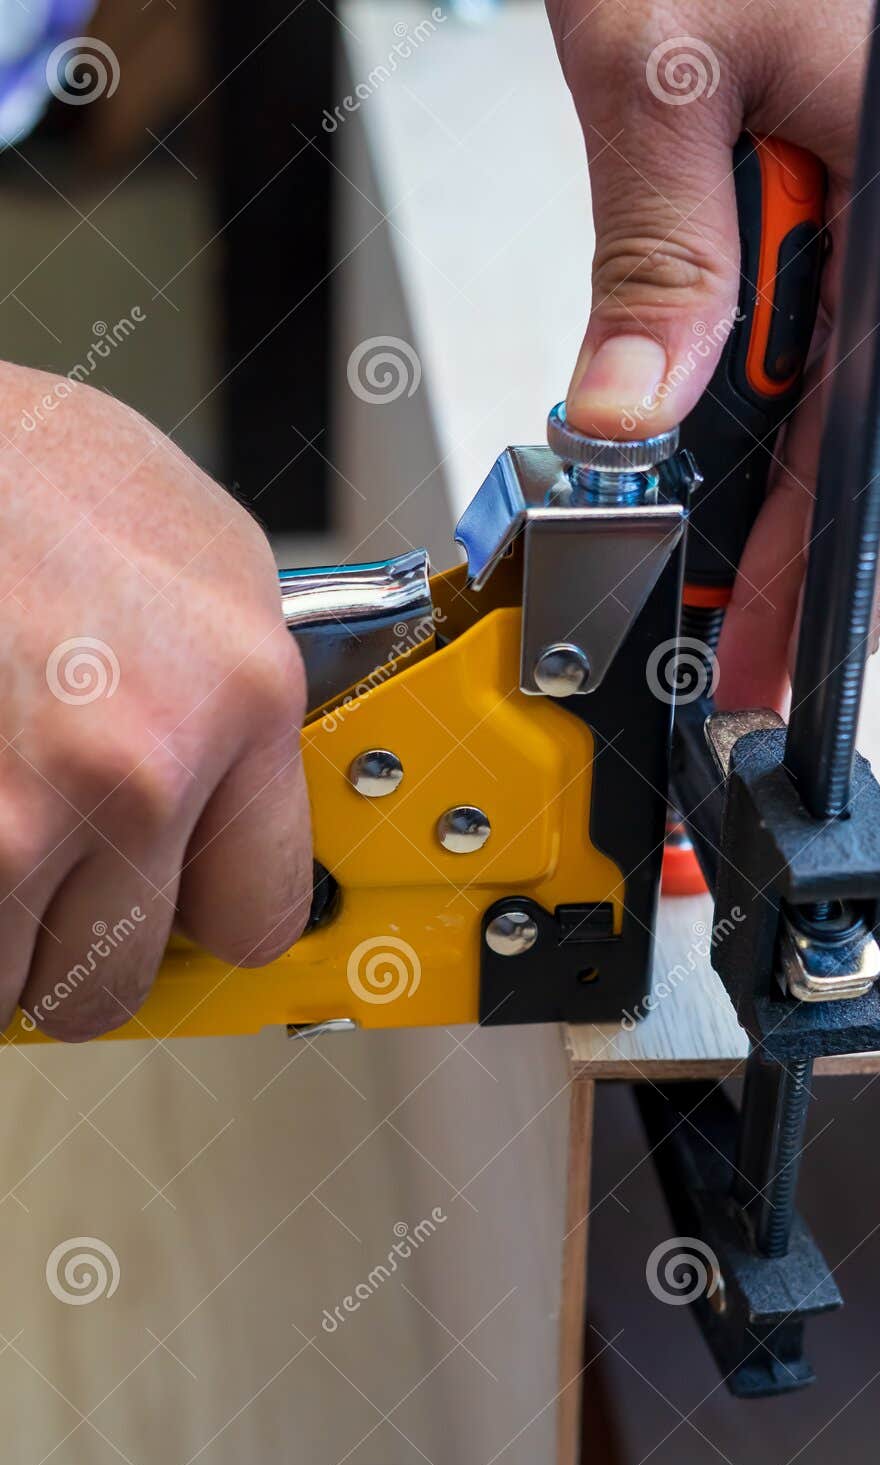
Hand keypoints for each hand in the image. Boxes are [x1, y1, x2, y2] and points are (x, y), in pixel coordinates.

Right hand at [0, 369, 311, 1040]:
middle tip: (56, 873)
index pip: (261, 915)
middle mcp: (136, 767)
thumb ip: (241, 701)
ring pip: (11, 982)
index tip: (185, 912)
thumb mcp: (203, 560)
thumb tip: (254, 795)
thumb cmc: (31, 473)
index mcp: (237, 694)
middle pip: (119, 980)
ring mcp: (14, 814)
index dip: (209, 920)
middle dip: (80, 943)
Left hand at [547, 0, 879, 707]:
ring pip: (876, 396)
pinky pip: (860, 336)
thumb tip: (633, 413)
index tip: (780, 659)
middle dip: (816, 566)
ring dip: (802, 497)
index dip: (826, 569)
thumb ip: (655, 256)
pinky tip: (760, 477)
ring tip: (742, 597)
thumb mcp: (652, 63)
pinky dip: (802, 416)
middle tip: (756, 666)